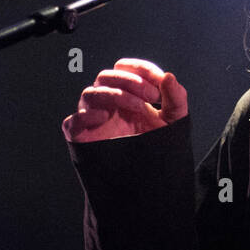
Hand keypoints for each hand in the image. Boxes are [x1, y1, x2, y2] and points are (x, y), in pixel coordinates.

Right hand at [61, 58, 187, 142]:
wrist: (148, 180)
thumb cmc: (157, 147)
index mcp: (126, 94)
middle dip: (130, 80)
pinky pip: (73, 121)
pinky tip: (105, 118)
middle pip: (105, 76)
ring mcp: (93, 119)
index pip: (124, 69)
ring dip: (115, 94)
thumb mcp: (174, 122)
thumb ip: (176, 98)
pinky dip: (86, 116)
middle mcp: (107, 103)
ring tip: (139, 107)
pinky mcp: (82, 137)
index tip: (159, 81)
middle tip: (152, 95)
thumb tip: (169, 77)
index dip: (141, 69)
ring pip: (90, 93)